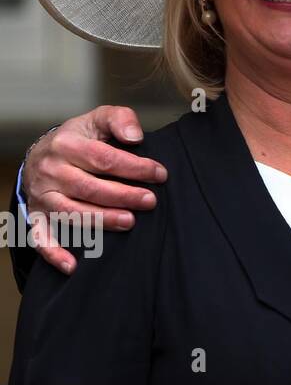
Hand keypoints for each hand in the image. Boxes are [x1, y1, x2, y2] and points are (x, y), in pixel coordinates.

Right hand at [22, 105, 166, 273]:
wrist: (43, 153)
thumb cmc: (80, 138)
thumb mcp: (98, 118)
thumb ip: (120, 119)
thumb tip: (136, 137)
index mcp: (67, 145)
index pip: (104, 159)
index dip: (135, 168)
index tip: (160, 174)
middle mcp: (51, 171)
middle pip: (89, 188)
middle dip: (123, 196)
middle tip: (150, 201)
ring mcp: (42, 196)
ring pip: (71, 213)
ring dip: (101, 221)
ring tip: (130, 222)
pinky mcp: (36, 215)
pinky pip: (40, 238)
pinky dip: (54, 253)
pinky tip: (73, 266)